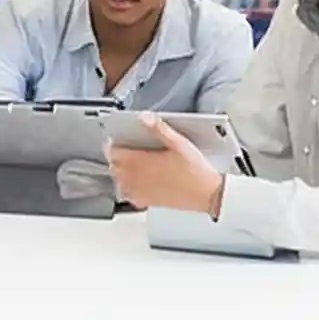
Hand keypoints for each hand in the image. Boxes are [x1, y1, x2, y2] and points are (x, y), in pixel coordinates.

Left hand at [107, 112, 223, 213]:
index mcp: (143, 162)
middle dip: (115, 158)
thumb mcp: (179, 143)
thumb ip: (160, 129)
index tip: (114, 141)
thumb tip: (144, 117)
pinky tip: (134, 184)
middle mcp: (138, 178)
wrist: (206, 195)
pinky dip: (126, 189)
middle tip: (120, 150)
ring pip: (118, 182)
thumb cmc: (195, 171)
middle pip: (114, 167)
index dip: (112, 145)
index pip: (115, 153)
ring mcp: (142, 191)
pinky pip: (128, 197)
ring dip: (119, 173)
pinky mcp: (148, 202)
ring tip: (125, 165)